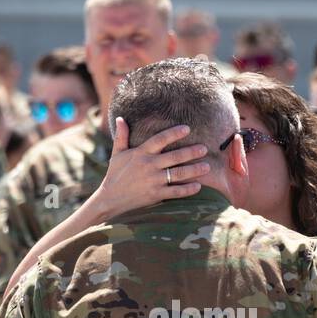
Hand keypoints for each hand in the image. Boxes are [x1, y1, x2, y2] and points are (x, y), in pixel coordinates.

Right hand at [86, 117, 209, 219]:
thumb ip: (121, 136)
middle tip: (205, 148)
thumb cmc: (115, 175)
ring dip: (194, 170)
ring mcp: (153, 181)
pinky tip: (198, 186)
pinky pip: (175, 192)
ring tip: (207, 167)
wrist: (110, 199)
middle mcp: (149, 165)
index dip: (174, 133)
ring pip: (178, 174)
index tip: (187, 128)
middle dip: (192, 152)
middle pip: (175, 156)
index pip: (160, 139)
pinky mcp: (156, 195)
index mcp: (141, 153)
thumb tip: (119, 118)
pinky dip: (187, 190)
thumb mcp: (117, 154)